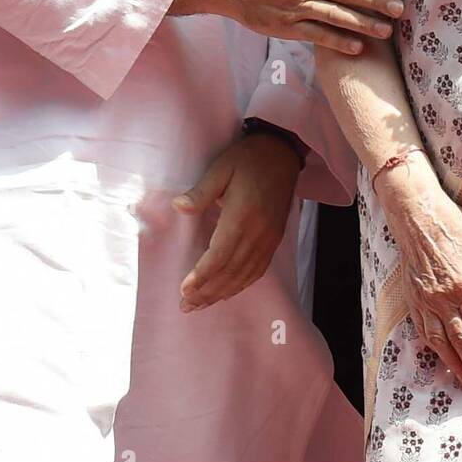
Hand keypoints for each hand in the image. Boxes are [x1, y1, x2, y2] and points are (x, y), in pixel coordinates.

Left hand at [173, 133, 301, 310]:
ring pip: (244, 275)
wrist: (282, 154)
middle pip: (231, 271)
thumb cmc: (248, 159)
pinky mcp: (274, 239)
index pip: (220, 255)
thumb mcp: (221, 168)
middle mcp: (257, 233)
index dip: (202, 275)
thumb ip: (201, 191)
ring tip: (200, 305)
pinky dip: (241, 285)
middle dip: (207, 291)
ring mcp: (268, 239)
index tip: (185, 290)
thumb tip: (178, 207)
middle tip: (186, 306)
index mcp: (242, 216)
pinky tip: (227, 291)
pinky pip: (258, 270)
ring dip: (221, 293)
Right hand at [379, 155, 461, 389]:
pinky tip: (439, 355)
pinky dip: (432, 347)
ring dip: (452, 363)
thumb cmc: (451, 226)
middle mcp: (443, 298)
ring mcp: (425, 299)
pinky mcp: (412, 297)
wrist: (415, 214)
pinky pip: (422, 329)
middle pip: (460, 340)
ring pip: (439, 340)